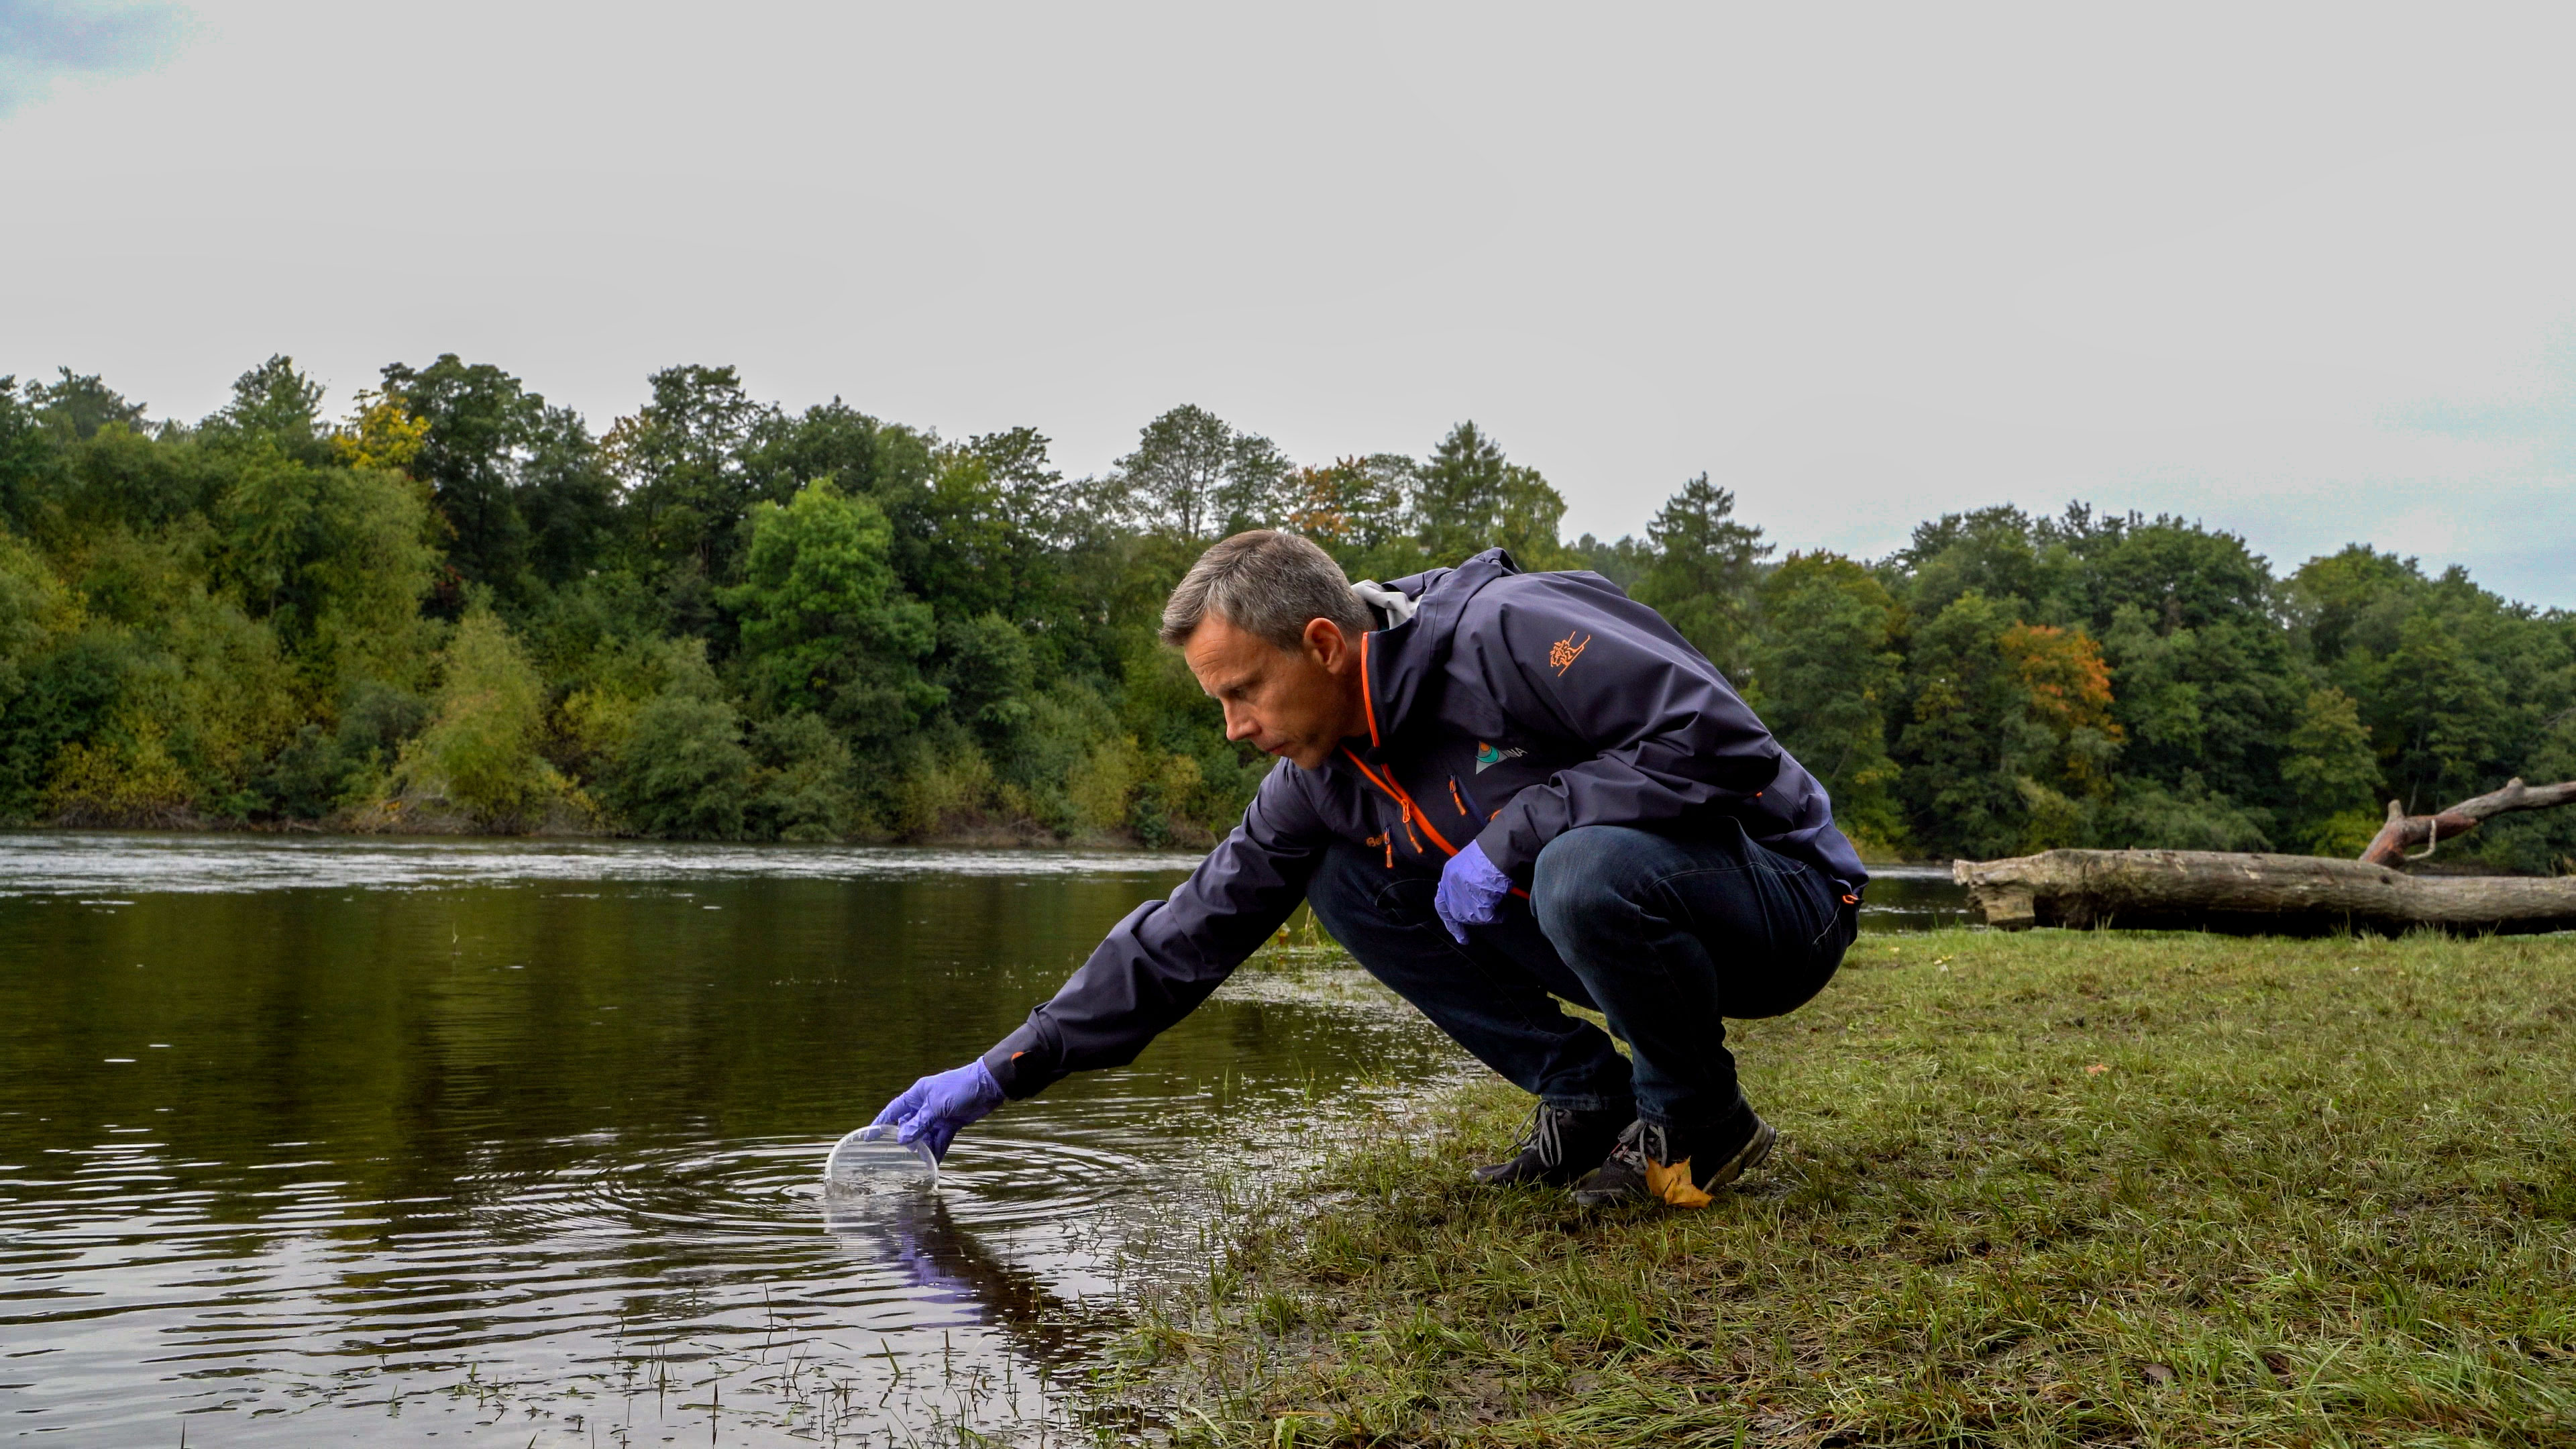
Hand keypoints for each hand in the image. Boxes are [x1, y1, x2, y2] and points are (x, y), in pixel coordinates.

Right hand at [870, 1060, 1003, 1160]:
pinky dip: (937, 1150)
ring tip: (915, 1164)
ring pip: (925, 1135)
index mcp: (917, 1095)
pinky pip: (940, 1139)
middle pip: (909, 1125)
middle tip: (895, 1157)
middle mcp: (925, 1105)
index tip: (870, 1135)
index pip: (894, 1109)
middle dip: (904, 1140)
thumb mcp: (936, 1106)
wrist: (989, 1086)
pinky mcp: (951, 1123)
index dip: (882, 1122)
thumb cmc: (960, 1088)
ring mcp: (938, 1115)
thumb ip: (920, 1123)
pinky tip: (932, 1163)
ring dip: (922, 1148)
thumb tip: (902, 1139)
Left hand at [1433, 840, 1512, 943]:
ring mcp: (1464, 905)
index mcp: (1448, 877)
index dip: (1448, 918)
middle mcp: (1451, 893)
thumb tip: (1473, 893)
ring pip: (1477, 918)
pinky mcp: (1480, 911)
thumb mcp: (1468, 863)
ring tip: (1501, 897)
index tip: (1456, 932)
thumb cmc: (1488, 852)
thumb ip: (1464, 879)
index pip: (1441, 903)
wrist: (1496, 852)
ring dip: (1490, 911)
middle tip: (1487, 915)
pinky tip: (1507, 902)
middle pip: (1459, 914)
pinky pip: (1494, 918)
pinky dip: (1502, 913)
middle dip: (1474, 916)